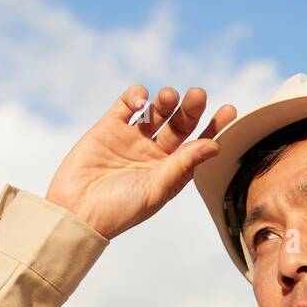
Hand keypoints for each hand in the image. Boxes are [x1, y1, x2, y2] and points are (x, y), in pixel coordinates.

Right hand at [45, 85, 236, 240]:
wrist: (76, 211)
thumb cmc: (119, 209)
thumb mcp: (157, 189)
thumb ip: (183, 165)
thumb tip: (214, 145)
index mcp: (170, 171)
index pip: (198, 145)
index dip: (214, 127)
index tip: (229, 110)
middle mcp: (154, 154)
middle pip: (180, 123)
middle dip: (191, 108)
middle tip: (197, 95)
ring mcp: (131, 138)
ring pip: (157, 110)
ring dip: (166, 100)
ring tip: (168, 97)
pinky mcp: (108, 127)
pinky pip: (128, 104)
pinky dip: (137, 95)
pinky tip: (139, 101)